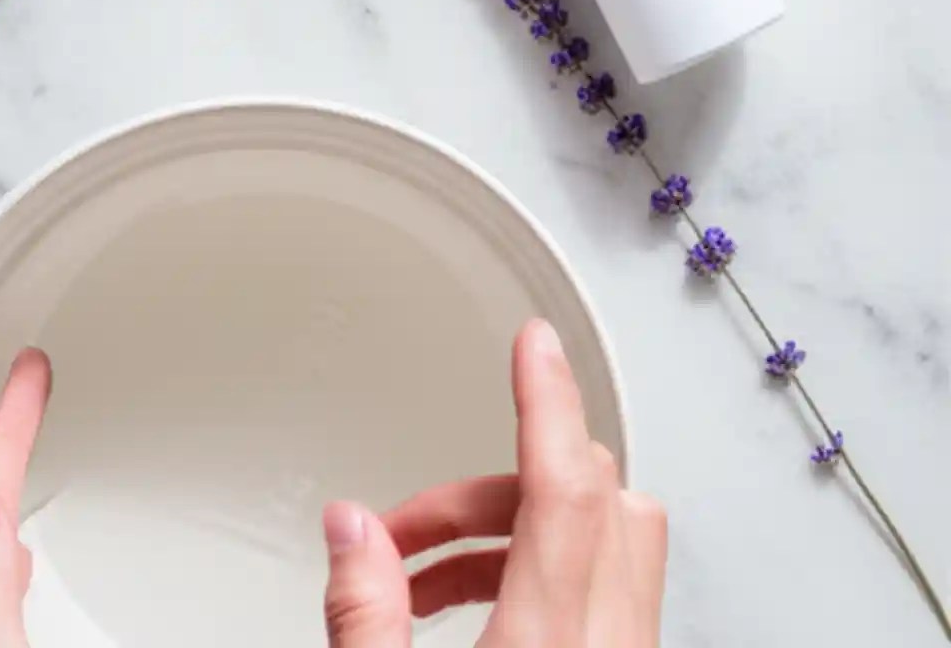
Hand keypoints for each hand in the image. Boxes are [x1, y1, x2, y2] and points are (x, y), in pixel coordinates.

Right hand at [320, 320, 666, 646]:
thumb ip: (365, 610)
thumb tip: (351, 530)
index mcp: (551, 639)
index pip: (567, 486)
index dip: (547, 400)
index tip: (534, 344)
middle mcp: (610, 640)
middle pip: (582, 501)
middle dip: (485, 492)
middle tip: (406, 528)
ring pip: (609, 535)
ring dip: (516, 528)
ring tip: (427, 577)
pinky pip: (611, 583)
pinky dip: (546, 566)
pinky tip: (471, 601)